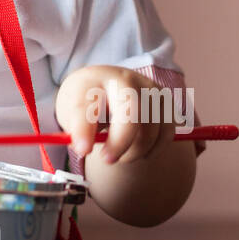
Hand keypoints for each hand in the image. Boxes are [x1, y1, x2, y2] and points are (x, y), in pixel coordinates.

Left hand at [55, 64, 175, 165]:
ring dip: (136, 150)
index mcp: (90, 82)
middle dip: (120, 142)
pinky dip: (154, 148)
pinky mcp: (165, 100)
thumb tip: (84, 149)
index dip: (83, 130)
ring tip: (120, 156)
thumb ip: (76, 132)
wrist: (106, 85)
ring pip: (151, 126)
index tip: (83, 150)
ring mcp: (147, 87)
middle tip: (107, 160)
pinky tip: (139, 152)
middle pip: (129, 111)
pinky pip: (167, 132)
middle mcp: (121, 79)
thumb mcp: (71, 115)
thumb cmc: (87, 104)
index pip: (85, 104)